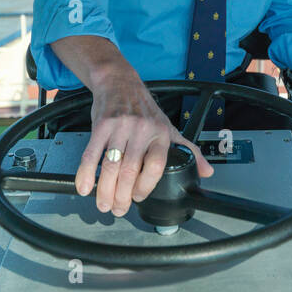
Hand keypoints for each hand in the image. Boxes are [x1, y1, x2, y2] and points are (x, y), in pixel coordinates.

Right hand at [75, 71, 212, 215]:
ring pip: (111, 165)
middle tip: (118, 209)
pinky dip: (86, 173)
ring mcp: (120, 127)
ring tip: (104, 204)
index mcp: (161, 133)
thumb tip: (207, 172)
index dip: (146, 186)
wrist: (120, 82)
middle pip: (131, 170)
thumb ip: (188, 151)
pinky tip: (85, 186)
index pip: (155, 165)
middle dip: (123, 195)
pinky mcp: (101, 124)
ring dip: (105, 189)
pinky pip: (91, 154)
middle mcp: (142, 129)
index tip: (138, 198)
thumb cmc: (145, 109)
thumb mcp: (170, 127)